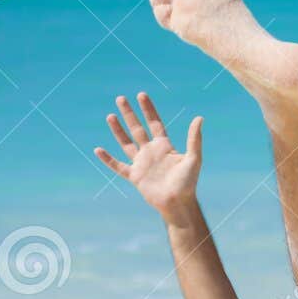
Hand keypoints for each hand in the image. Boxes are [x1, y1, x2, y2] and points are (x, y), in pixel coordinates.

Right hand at [94, 92, 202, 215]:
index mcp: (164, 146)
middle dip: (129, 114)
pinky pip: (118, 166)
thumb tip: (199, 118)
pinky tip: (98, 150)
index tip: (141, 95)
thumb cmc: (188, 183)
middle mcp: (151, 152)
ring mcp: (142, 164)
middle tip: (120, 98)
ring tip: (110, 116)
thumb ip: (194, 139)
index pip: (154, 123)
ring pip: (126, 143)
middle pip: (137, 129)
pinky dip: (108, 159)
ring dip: (118, 130)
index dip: (148, 109)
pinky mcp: (135, 176)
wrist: (178, 203)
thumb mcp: (193, 159)